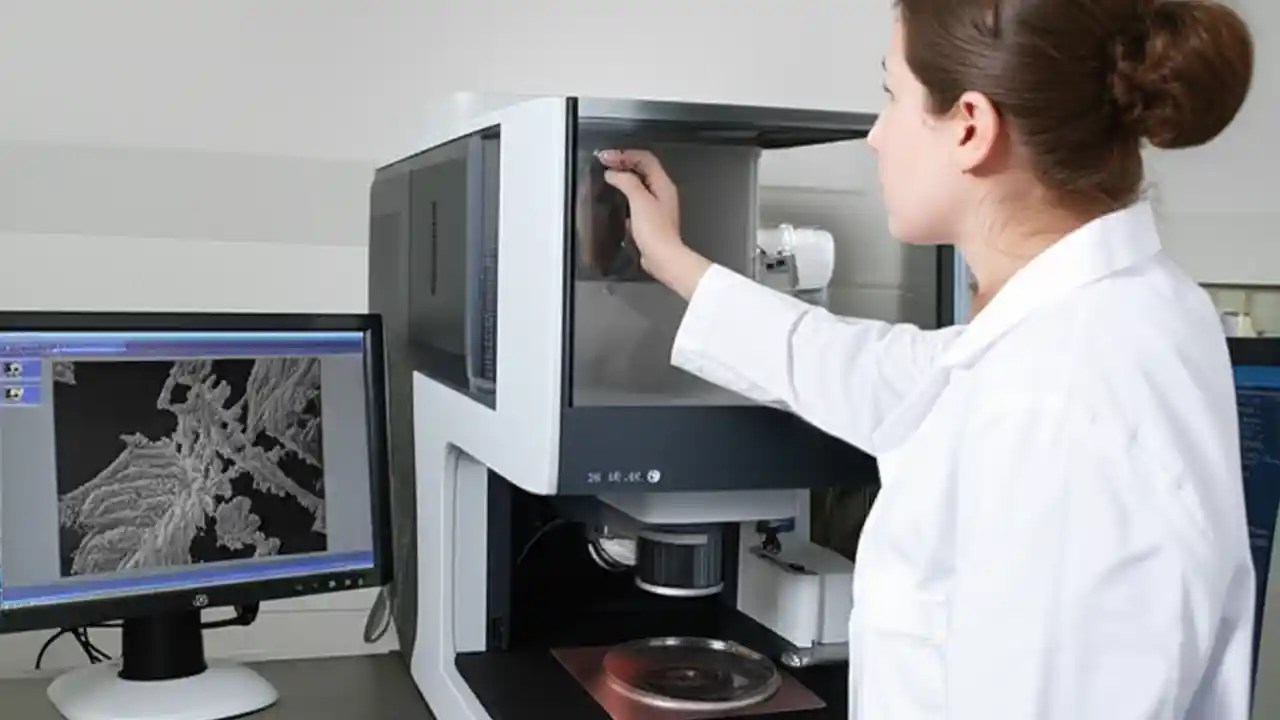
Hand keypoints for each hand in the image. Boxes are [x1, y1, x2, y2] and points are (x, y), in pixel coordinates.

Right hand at [597, 149, 710, 298]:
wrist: (662, 257)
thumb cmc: (655, 231)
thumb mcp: (639, 200)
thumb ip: (626, 182)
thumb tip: (613, 173)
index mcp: (663, 184)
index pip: (644, 158)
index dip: (625, 154)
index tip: (607, 157)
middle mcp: (662, 192)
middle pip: (642, 168)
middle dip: (623, 162)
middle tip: (604, 162)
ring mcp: (656, 205)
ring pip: (639, 183)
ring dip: (623, 177)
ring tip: (607, 175)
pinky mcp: (650, 218)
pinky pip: (636, 198)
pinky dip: (625, 193)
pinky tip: (614, 197)